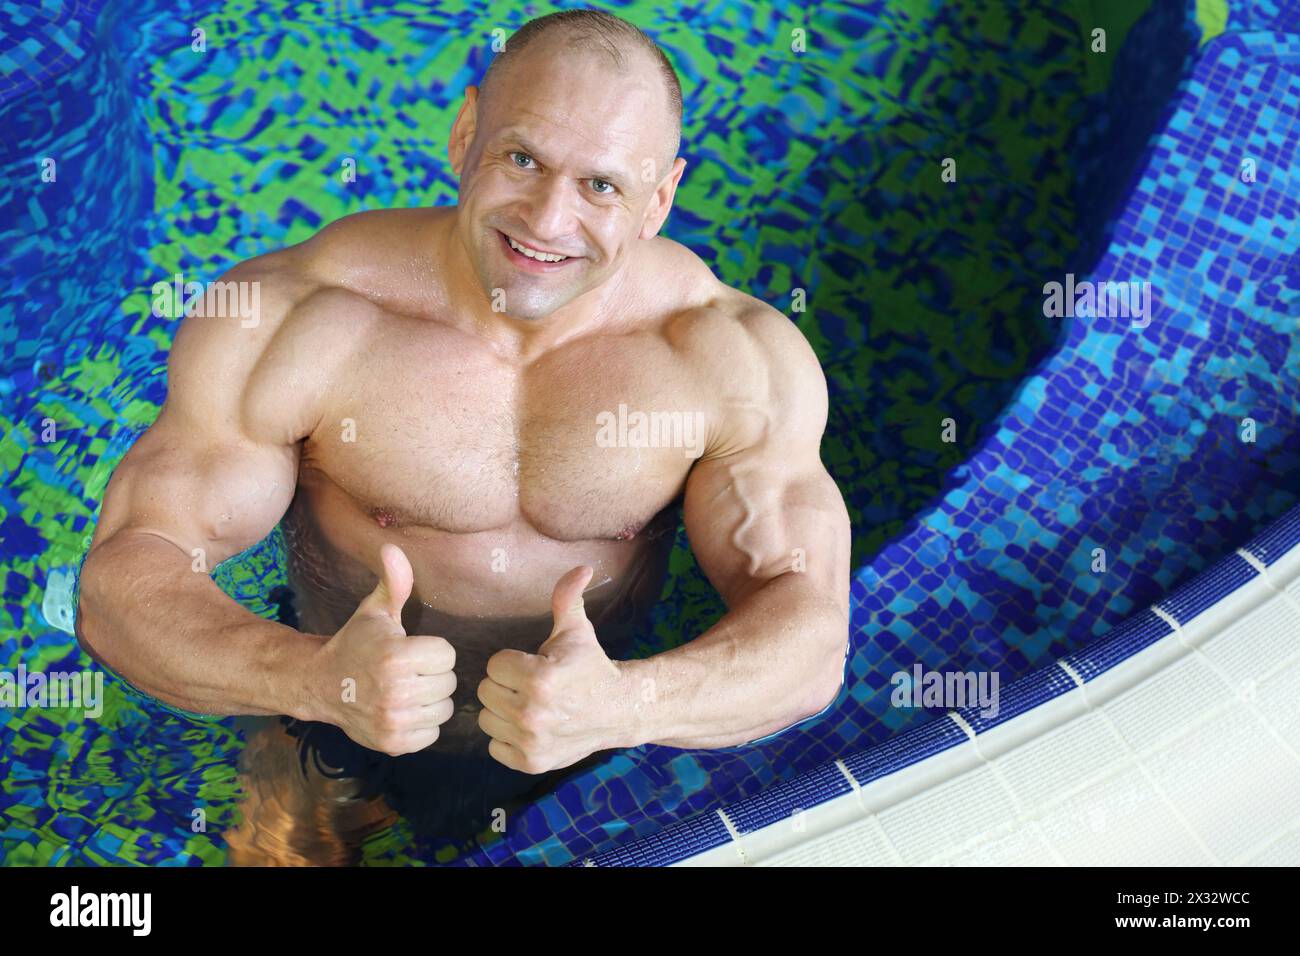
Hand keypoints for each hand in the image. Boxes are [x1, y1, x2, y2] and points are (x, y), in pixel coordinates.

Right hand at [308, 543, 456, 755]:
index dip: (432, 650)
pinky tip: (403, 710)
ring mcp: (394, 720)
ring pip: (443, 709)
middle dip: (433, 675)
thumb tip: (393, 547)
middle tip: (408, 671)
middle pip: (448, 683)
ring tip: (407, 690)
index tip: (411, 649)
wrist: (321, 684)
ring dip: (430, 700)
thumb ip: (393, 582)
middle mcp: (395, 691)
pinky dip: (422, 724)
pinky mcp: (393, 743)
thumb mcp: (375, 610)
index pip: (447, 655)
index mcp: (395, 656)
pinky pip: (432, 733)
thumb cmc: (357, 643)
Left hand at [477, 566, 628, 773]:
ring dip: (503, 712)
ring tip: (529, 705)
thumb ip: (568, 597)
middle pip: (486, 692)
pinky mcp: (531, 762)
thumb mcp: (577, 630)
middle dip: (505, 686)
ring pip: (486, 719)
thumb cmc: (590, 667)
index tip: (533, 665)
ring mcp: (531, 741)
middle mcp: (532, 712)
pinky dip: (507, 738)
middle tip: (530, 685)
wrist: (617, 711)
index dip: (512, 662)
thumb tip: (583, 567)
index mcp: (539, 677)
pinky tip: (529, 727)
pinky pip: (494, 746)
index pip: (494, 665)